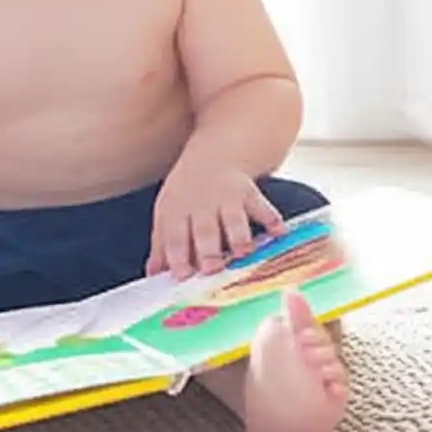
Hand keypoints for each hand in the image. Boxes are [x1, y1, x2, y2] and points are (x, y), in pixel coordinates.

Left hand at [147, 164, 286, 279]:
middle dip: (208, 250)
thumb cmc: (187, 193)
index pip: (174, 235)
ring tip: (243, 253)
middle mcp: (202, 204)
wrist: (214, 155)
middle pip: (204, 230)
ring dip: (239, 236)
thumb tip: (153, 275)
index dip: (177, 255)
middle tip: (211, 269)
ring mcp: (227, 198)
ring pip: (234, 219)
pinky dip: (272, 219)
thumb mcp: (168, 212)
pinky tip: (278, 233)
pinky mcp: (250, 193)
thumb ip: (162, 245)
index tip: (181, 276)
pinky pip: (262, 207)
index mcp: (177, 210)